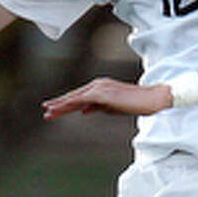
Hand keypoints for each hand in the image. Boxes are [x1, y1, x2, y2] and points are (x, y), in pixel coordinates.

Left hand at [42, 77, 168, 120]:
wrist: (151, 99)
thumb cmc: (138, 104)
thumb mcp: (115, 107)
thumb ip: (99, 107)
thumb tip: (84, 110)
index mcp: (101, 87)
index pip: (80, 96)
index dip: (67, 103)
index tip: (56, 109)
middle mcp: (98, 84)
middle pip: (75, 96)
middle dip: (60, 104)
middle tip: (46, 110)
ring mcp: (99, 88)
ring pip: (74, 98)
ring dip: (60, 105)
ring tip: (48, 112)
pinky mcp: (101, 93)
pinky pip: (80, 100)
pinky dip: (68, 105)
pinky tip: (59, 109)